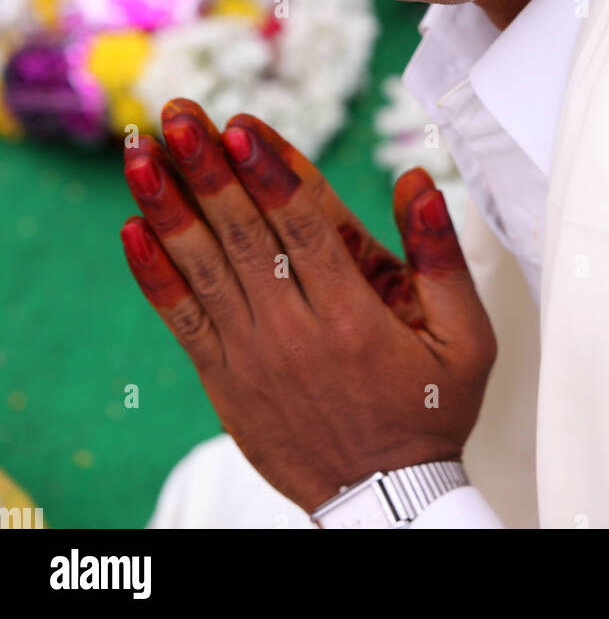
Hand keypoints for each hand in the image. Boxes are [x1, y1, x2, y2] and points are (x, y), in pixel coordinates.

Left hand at [120, 99, 496, 512]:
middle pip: (245, 235)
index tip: (241, 125)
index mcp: (356, 314)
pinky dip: (155, 275)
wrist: (384, 503)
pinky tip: (132, 228)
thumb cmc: (431, 410)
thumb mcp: (467, 339)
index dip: (271, 172)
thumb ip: (441, 257)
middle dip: (207, 169)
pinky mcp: (225, 380)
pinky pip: (182, 320)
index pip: (306, 226)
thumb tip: (416, 180)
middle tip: (178, 115)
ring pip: (205, 270)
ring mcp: (254, 357)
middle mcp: (297, 330)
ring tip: (140, 155)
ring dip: (169, 208)